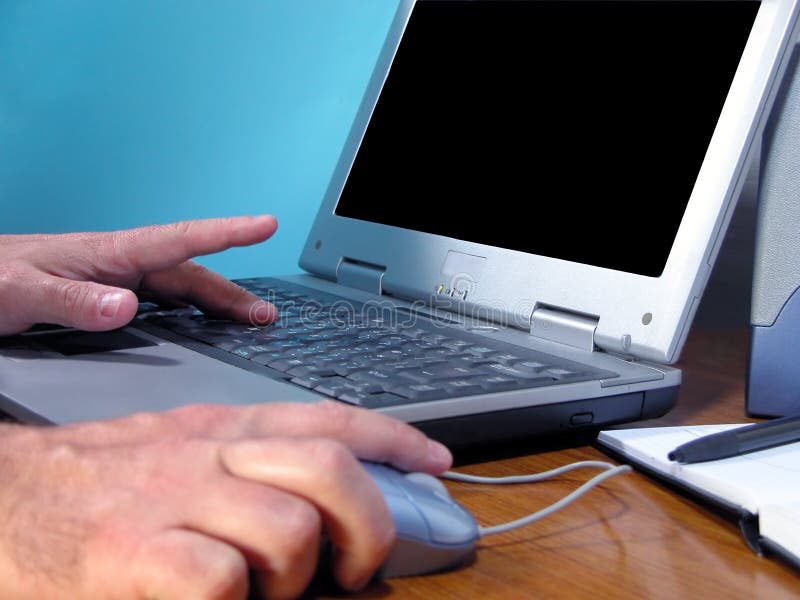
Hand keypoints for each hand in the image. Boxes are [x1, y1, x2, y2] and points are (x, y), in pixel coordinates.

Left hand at [0, 216, 278, 335]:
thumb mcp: (20, 293)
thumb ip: (72, 300)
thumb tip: (127, 306)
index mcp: (107, 254)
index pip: (177, 240)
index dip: (225, 232)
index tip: (265, 224)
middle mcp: (118, 262)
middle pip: (189, 271)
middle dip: (232, 290)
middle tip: (266, 315)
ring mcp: (114, 277)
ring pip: (179, 286)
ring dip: (216, 301)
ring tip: (247, 320)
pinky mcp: (106, 292)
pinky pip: (160, 298)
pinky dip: (189, 308)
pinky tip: (196, 323)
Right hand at [0, 401, 451, 598]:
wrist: (1, 500)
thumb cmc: (96, 482)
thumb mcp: (179, 451)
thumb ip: (245, 462)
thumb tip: (320, 497)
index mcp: (221, 428)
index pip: (326, 418)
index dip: (392, 438)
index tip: (435, 461)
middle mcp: (206, 454)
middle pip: (328, 467)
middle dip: (367, 521)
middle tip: (356, 566)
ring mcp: (170, 502)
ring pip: (288, 530)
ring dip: (295, 578)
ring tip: (265, 592)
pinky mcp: (130, 556)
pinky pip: (220, 582)